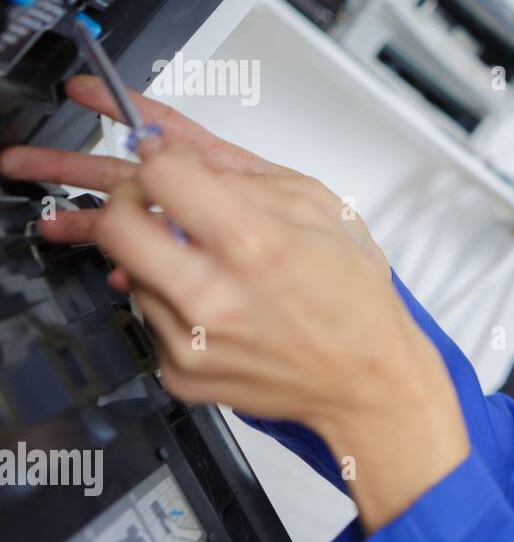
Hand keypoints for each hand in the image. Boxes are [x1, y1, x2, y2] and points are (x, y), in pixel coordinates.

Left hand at [92, 142, 468, 532]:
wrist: (368, 381)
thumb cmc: (355, 303)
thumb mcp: (323, 214)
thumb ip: (246, 181)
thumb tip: (184, 162)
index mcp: (255, 245)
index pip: (161, 177)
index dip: (159, 160)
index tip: (165, 164)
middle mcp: (214, 296)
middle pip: (116, 227)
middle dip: (127, 202)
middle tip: (151, 203)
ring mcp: (190, 341)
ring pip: (130, 273)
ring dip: (159, 259)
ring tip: (211, 270)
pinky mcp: (179, 373)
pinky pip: (149, 320)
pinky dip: (174, 306)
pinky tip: (218, 310)